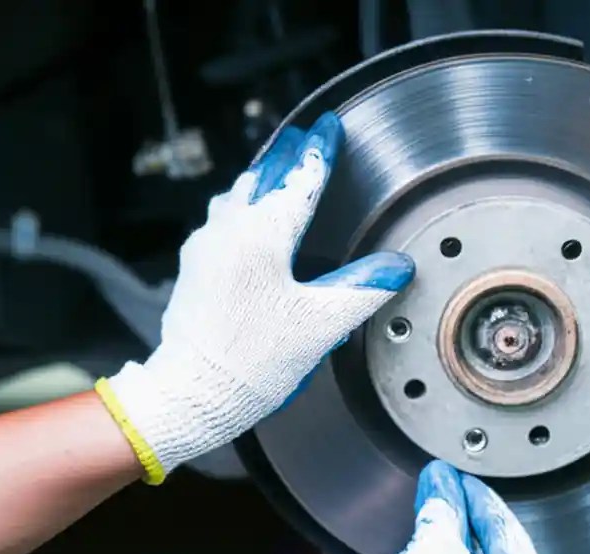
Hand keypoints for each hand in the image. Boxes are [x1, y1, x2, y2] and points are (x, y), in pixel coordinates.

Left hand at [99, 113, 412, 482]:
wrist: (193, 392)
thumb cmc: (252, 361)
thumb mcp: (322, 324)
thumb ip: (364, 287)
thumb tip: (396, 266)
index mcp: (263, 234)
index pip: (301, 177)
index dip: (320, 149)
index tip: (328, 126)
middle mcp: (228, 229)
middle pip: (263, 175)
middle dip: (286, 153)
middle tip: (303, 135)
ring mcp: (206, 247)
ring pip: (237, 195)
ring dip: (261, 177)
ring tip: (278, 169)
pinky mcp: (195, 267)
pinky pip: (221, 220)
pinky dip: (242, 206)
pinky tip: (248, 219)